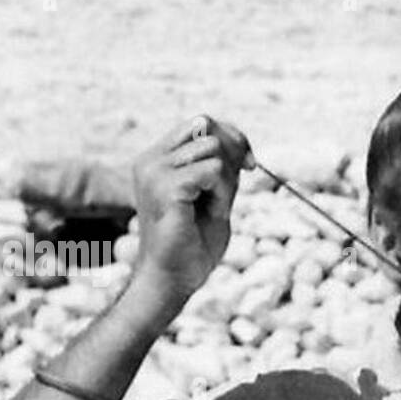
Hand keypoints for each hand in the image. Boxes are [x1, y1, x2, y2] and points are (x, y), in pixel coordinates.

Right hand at [128, 115, 255, 317]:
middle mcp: (151, 159)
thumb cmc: (193, 242)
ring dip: (226, 183)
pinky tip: (210, 214)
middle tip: (223, 198)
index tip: (249, 165)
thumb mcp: (214, 194)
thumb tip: (240, 143)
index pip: (202, 122)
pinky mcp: (164, 187)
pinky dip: (223, 194)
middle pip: (210, 129)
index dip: (233, 138)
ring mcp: (154, 171)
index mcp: (158, 158)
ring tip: (212, 209)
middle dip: (230, 162)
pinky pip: (213, 171)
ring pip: (214, 150)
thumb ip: (221, 166)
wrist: (175, 277)